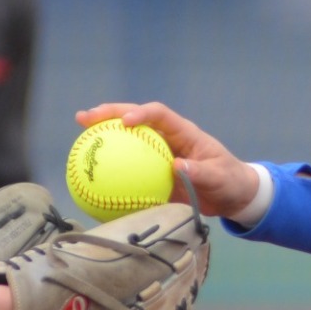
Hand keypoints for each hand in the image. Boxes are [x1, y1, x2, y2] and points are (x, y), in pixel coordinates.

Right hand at [76, 101, 258, 217]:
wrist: (232, 195)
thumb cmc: (229, 180)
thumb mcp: (219, 176)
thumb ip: (200, 172)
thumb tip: (177, 167)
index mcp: (183, 132)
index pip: (159, 114)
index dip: (141, 113)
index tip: (126, 122)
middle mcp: (166, 138)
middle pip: (133, 119)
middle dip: (108, 115)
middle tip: (85, 118)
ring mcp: (156, 155)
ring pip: (125, 143)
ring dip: (102, 139)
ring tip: (78, 142)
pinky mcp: (152, 174)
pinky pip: (128, 171)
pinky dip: (111, 175)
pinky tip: (91, 183)